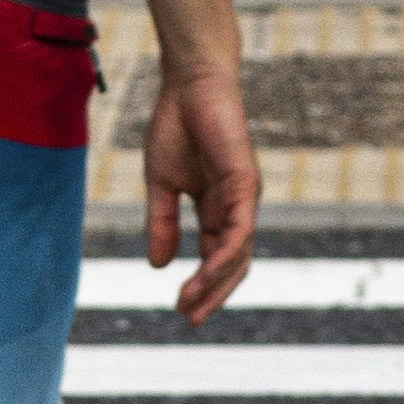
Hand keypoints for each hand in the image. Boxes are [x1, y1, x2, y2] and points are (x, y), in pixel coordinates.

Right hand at [143, 60, 260, 323]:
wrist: (188, 83)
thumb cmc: (176, 125)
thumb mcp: (161, 184)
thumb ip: (162, 223)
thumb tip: (158, 266)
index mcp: (216, 209)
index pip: (217, 258)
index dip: (201, 286)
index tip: (180, 310)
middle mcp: (235, 207)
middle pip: (232, 264)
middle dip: (212, 295)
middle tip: (190, 320)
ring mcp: (243, 197)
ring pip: (237, 254)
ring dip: (215, 283)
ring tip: (191, 304)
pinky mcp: (244, 184)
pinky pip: (238, 231)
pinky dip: (224, 257)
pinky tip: (206, 275)